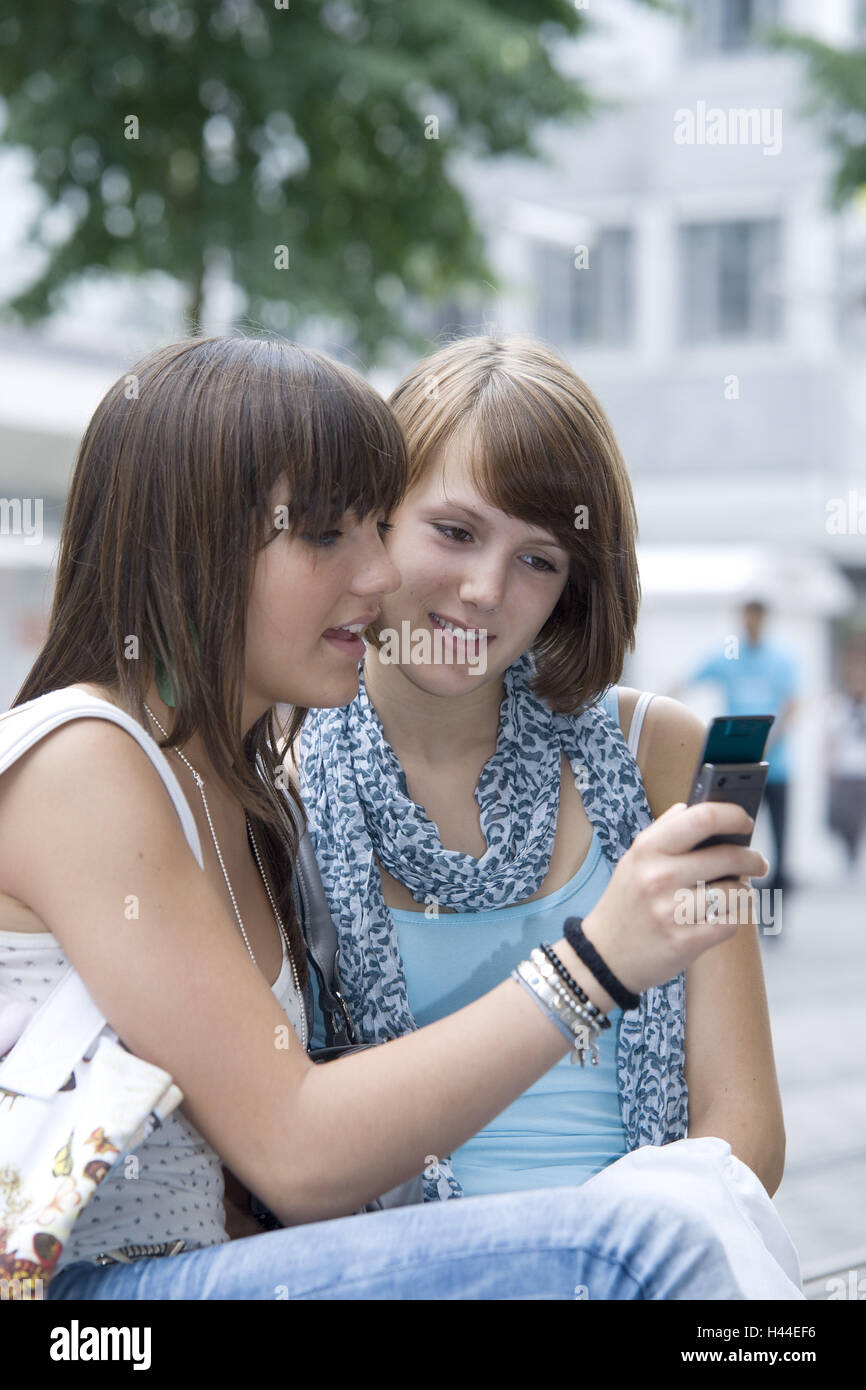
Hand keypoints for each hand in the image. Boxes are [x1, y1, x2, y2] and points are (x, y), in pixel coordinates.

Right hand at [581, 801, 768, 994]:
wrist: (605, 956)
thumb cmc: (627, 901)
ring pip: (737, 891)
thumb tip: (693, 806)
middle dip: (753, 859)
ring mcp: (672, 911)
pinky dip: (732, 919)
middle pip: (729, 856)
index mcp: (647, 849)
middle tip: (758, 862)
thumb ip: (663, 831)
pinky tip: (720, 917)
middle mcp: (659, 877)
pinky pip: (731, 923)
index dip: (732, 815)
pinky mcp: (686, 942)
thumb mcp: (634, 860)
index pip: (702, 818)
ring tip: (737, 893)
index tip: (745, 822)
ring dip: (745, 892)